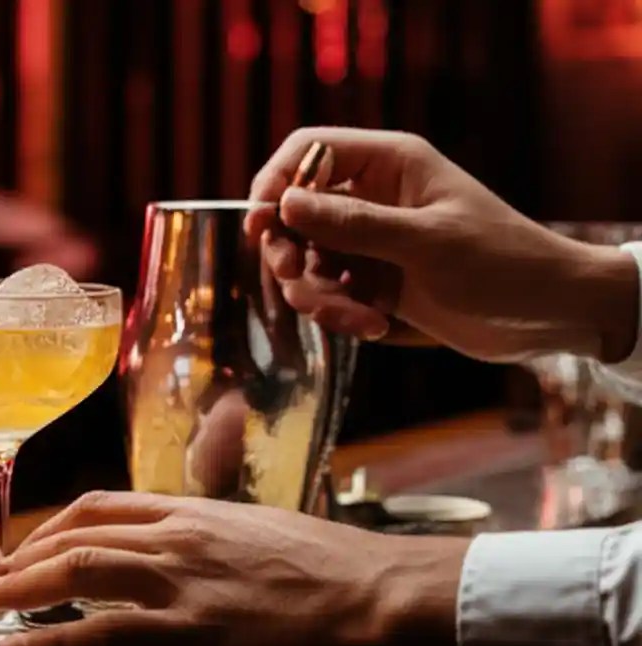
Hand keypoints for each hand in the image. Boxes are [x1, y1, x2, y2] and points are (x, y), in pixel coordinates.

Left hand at [0, 491, 466, 645]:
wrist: (385, 594)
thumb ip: (219, 547)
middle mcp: (179, 535)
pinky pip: (101, 631)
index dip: (53, 528)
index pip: (102, 507)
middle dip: (22, 557)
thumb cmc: (340, 573)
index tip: (30, 548)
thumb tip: (198, 570)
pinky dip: (49, 640)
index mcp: (196, 512)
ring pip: (76, 571)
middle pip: (76, 533)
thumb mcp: (267, 538)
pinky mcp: (192, 630)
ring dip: (19, 589)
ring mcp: (182, 579)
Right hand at [246, 127, 637, 362]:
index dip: (274, 182)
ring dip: (317, 296)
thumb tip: (284, 203)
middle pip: (294, 213)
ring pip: (305, 260)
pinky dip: (339, 314)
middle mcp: (373, 196)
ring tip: (359, 320)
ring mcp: (371, 241)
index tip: (261, 225)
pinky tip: (375, 328)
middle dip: (290, 255)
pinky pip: (327, 292)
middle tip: (299, 285)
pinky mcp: (373, 280)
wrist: (549, 313)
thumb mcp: (426, 243)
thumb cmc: (501, 264)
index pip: (308, 151)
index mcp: (390, 164)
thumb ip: (353, 223)